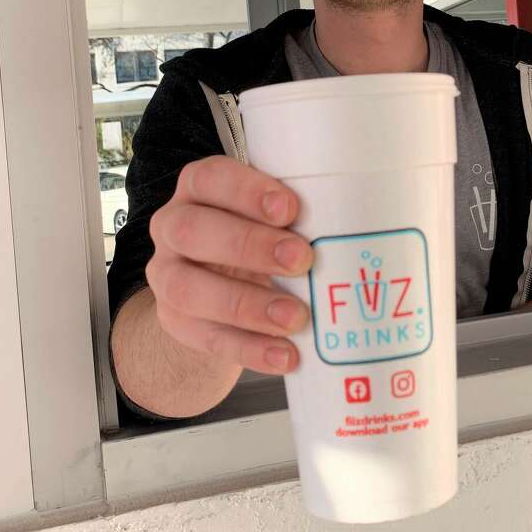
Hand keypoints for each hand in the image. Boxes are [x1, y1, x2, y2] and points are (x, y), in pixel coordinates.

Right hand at [145, 155, 313, 374]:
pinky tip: (285, 354)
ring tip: (296, 317)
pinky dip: (249, 348)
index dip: (247, 191)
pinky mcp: (174, 320)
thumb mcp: (270, 217)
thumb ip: (299, 214)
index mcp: (199, 188)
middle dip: (249, 245)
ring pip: (189, 289)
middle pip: (192, 230)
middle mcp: (173, 226)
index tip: (290, 208)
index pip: (210, 177)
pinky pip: (206, 338)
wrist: (219, 290)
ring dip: (248, 305)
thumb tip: (365, 221)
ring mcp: (166, 276)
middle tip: (302, 259)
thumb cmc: (259, 237)